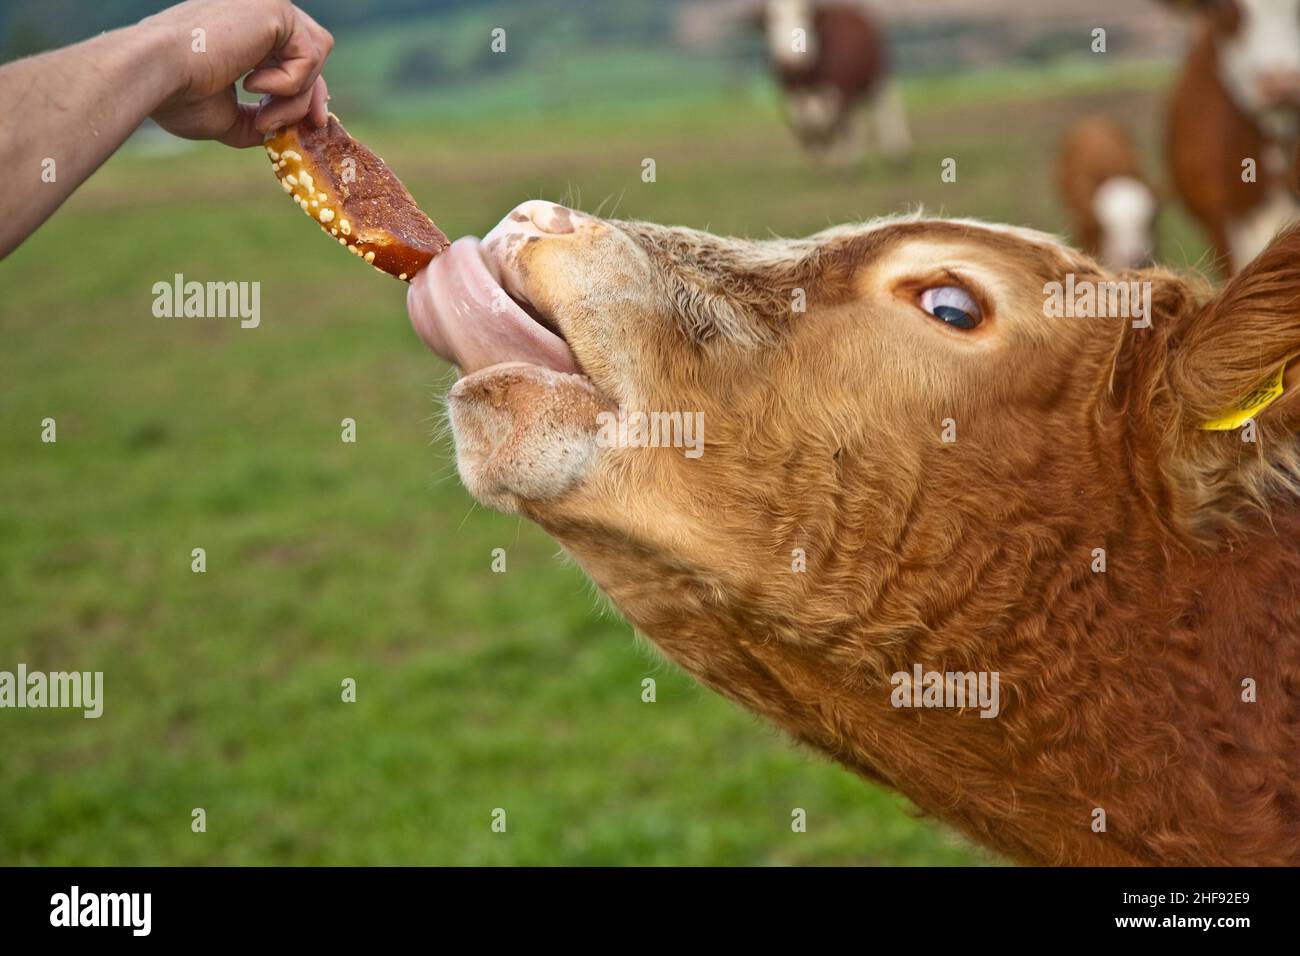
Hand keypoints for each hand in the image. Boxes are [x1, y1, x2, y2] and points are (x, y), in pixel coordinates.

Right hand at [143, 0, 333, 147]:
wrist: (156, 72)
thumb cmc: (178, 95)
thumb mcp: (225, 113)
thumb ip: (255, 117)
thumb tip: (281, 131)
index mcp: (241, 28)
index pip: (292, 52)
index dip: (306, 88)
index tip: (309, 121)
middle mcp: (254, 9)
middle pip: (312, 49)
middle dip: (313, 93)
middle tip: (311, 124)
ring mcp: (264, 3)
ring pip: (314, 54)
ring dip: (295, 97)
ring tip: (262, 115)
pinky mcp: (273, 7)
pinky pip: (308, 55)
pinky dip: (289, 83)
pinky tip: (250, 84)